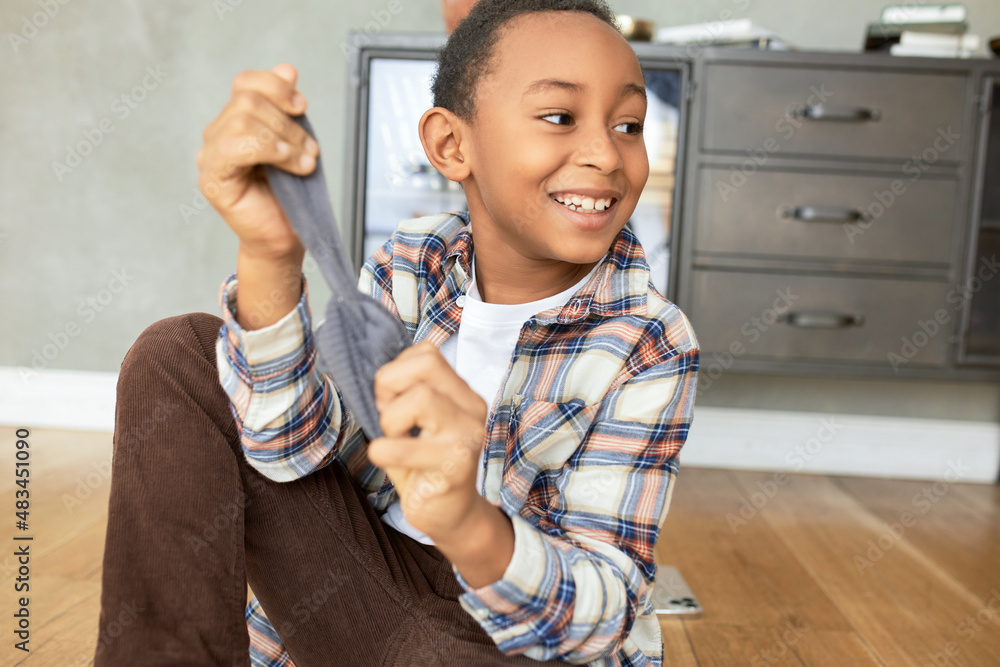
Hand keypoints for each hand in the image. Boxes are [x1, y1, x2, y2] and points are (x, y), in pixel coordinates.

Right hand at [197, 63, 318, 260]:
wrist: (285, 237)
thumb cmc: (291, 195)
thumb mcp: (294, 141)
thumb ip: (286, 108)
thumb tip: (287, 69)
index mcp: (234, 122)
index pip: (246, 83)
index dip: (276, 86)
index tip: (302, 106)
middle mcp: (217, 135)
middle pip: (248, 100)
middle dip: (289, 122)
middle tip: (312, 150)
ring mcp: (210, 156)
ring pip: (244, 120)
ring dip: (285, 139)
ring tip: (305, 162)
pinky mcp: (212, 178)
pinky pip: (237, 146)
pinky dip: (271, 151)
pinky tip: (291, 165)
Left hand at [367, 341, 489, 541]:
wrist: (451, 516)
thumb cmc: (424, 466)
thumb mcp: (414, 423)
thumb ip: (403, 394)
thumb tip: (372, 375)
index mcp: (462, 394)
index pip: (426, 352)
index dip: (396, 370)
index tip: (389, 400)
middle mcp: (471, 408)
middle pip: (426, 364)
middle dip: (389, 385)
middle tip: (387, 417)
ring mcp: (467, 436)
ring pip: (422, 398)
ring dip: (391, 420)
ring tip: (394, 441)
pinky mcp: (454, 467)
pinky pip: (406, 447)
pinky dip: (383, 451)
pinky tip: (387, 459)